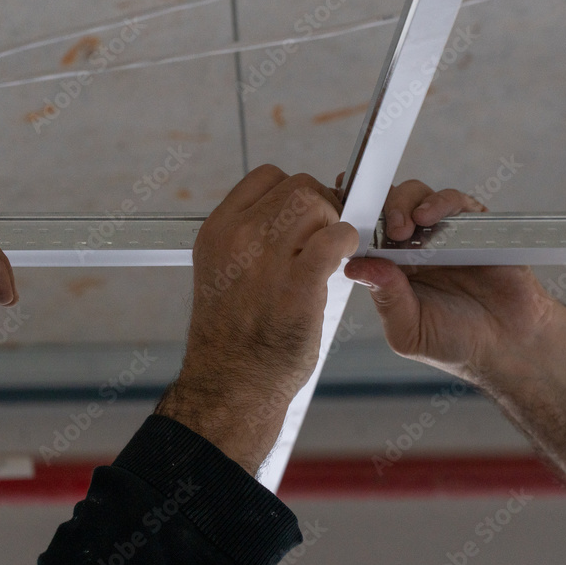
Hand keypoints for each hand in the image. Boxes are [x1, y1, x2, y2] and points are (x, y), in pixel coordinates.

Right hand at [157, 165, 357, 474]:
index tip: (304, 220)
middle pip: (298, 188)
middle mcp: (238, 238)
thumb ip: (248, 239)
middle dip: (322, 207)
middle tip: (327, 236)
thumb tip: (289, 217)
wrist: (231, 386)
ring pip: (318, 204)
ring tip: (333, 253)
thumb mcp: (224, 273)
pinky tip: (344, 258)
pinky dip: (348, 241)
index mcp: (217, 231)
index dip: (293, 194)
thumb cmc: (234, 338)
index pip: (267, 178)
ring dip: (336, 224)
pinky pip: (335, 236)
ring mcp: (267, 259)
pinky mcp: (298, 283)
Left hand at [343, 179, 559, 387]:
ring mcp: (444, 234)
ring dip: (405, 203)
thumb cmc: (456, 343)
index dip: (353, 218)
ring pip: (416, 196)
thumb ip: (386, 298)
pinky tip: (428, 217)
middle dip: (380, 209)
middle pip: (387, 207)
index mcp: (392, 268)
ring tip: (405, 227)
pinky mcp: (474, 226)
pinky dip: (439, 202)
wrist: (509, 346)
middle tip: (388, 229)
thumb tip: (355, 266)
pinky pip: (454, 202)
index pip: (365, 234)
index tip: (341, 208)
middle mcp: (415, 247)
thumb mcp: (409, 331)